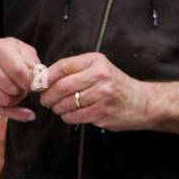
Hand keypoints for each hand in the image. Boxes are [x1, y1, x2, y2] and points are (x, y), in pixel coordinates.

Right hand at [0, 36, 41, 122]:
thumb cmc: (10, 55)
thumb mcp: (24, 51)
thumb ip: (33, 64)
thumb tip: (39, 82)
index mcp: (0, 48)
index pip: (18, 72)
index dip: (29, 81)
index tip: (33, 82)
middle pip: (11, 88)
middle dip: (22, 90)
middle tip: (24, 85)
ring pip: (4, 100)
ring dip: (16, 99)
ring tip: (16, 90)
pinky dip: (12, 110)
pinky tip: (19, 107)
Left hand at [41, 52, 156, 130]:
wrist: (141, 102)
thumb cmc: (115, 86)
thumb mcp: (99, 69)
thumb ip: (76, 71)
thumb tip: (45, 78)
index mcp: (96, 61)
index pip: (63, 66)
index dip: (46, 76)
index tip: (38, 84)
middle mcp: (99, 76)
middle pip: (62, 86)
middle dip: (48, 95)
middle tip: (45, 100)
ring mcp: (101, 94)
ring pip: (67, 103)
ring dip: (57, 108)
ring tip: (57, 108)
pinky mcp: (101, 112)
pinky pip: (75, 116)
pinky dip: (67, 117)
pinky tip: (69, 115)